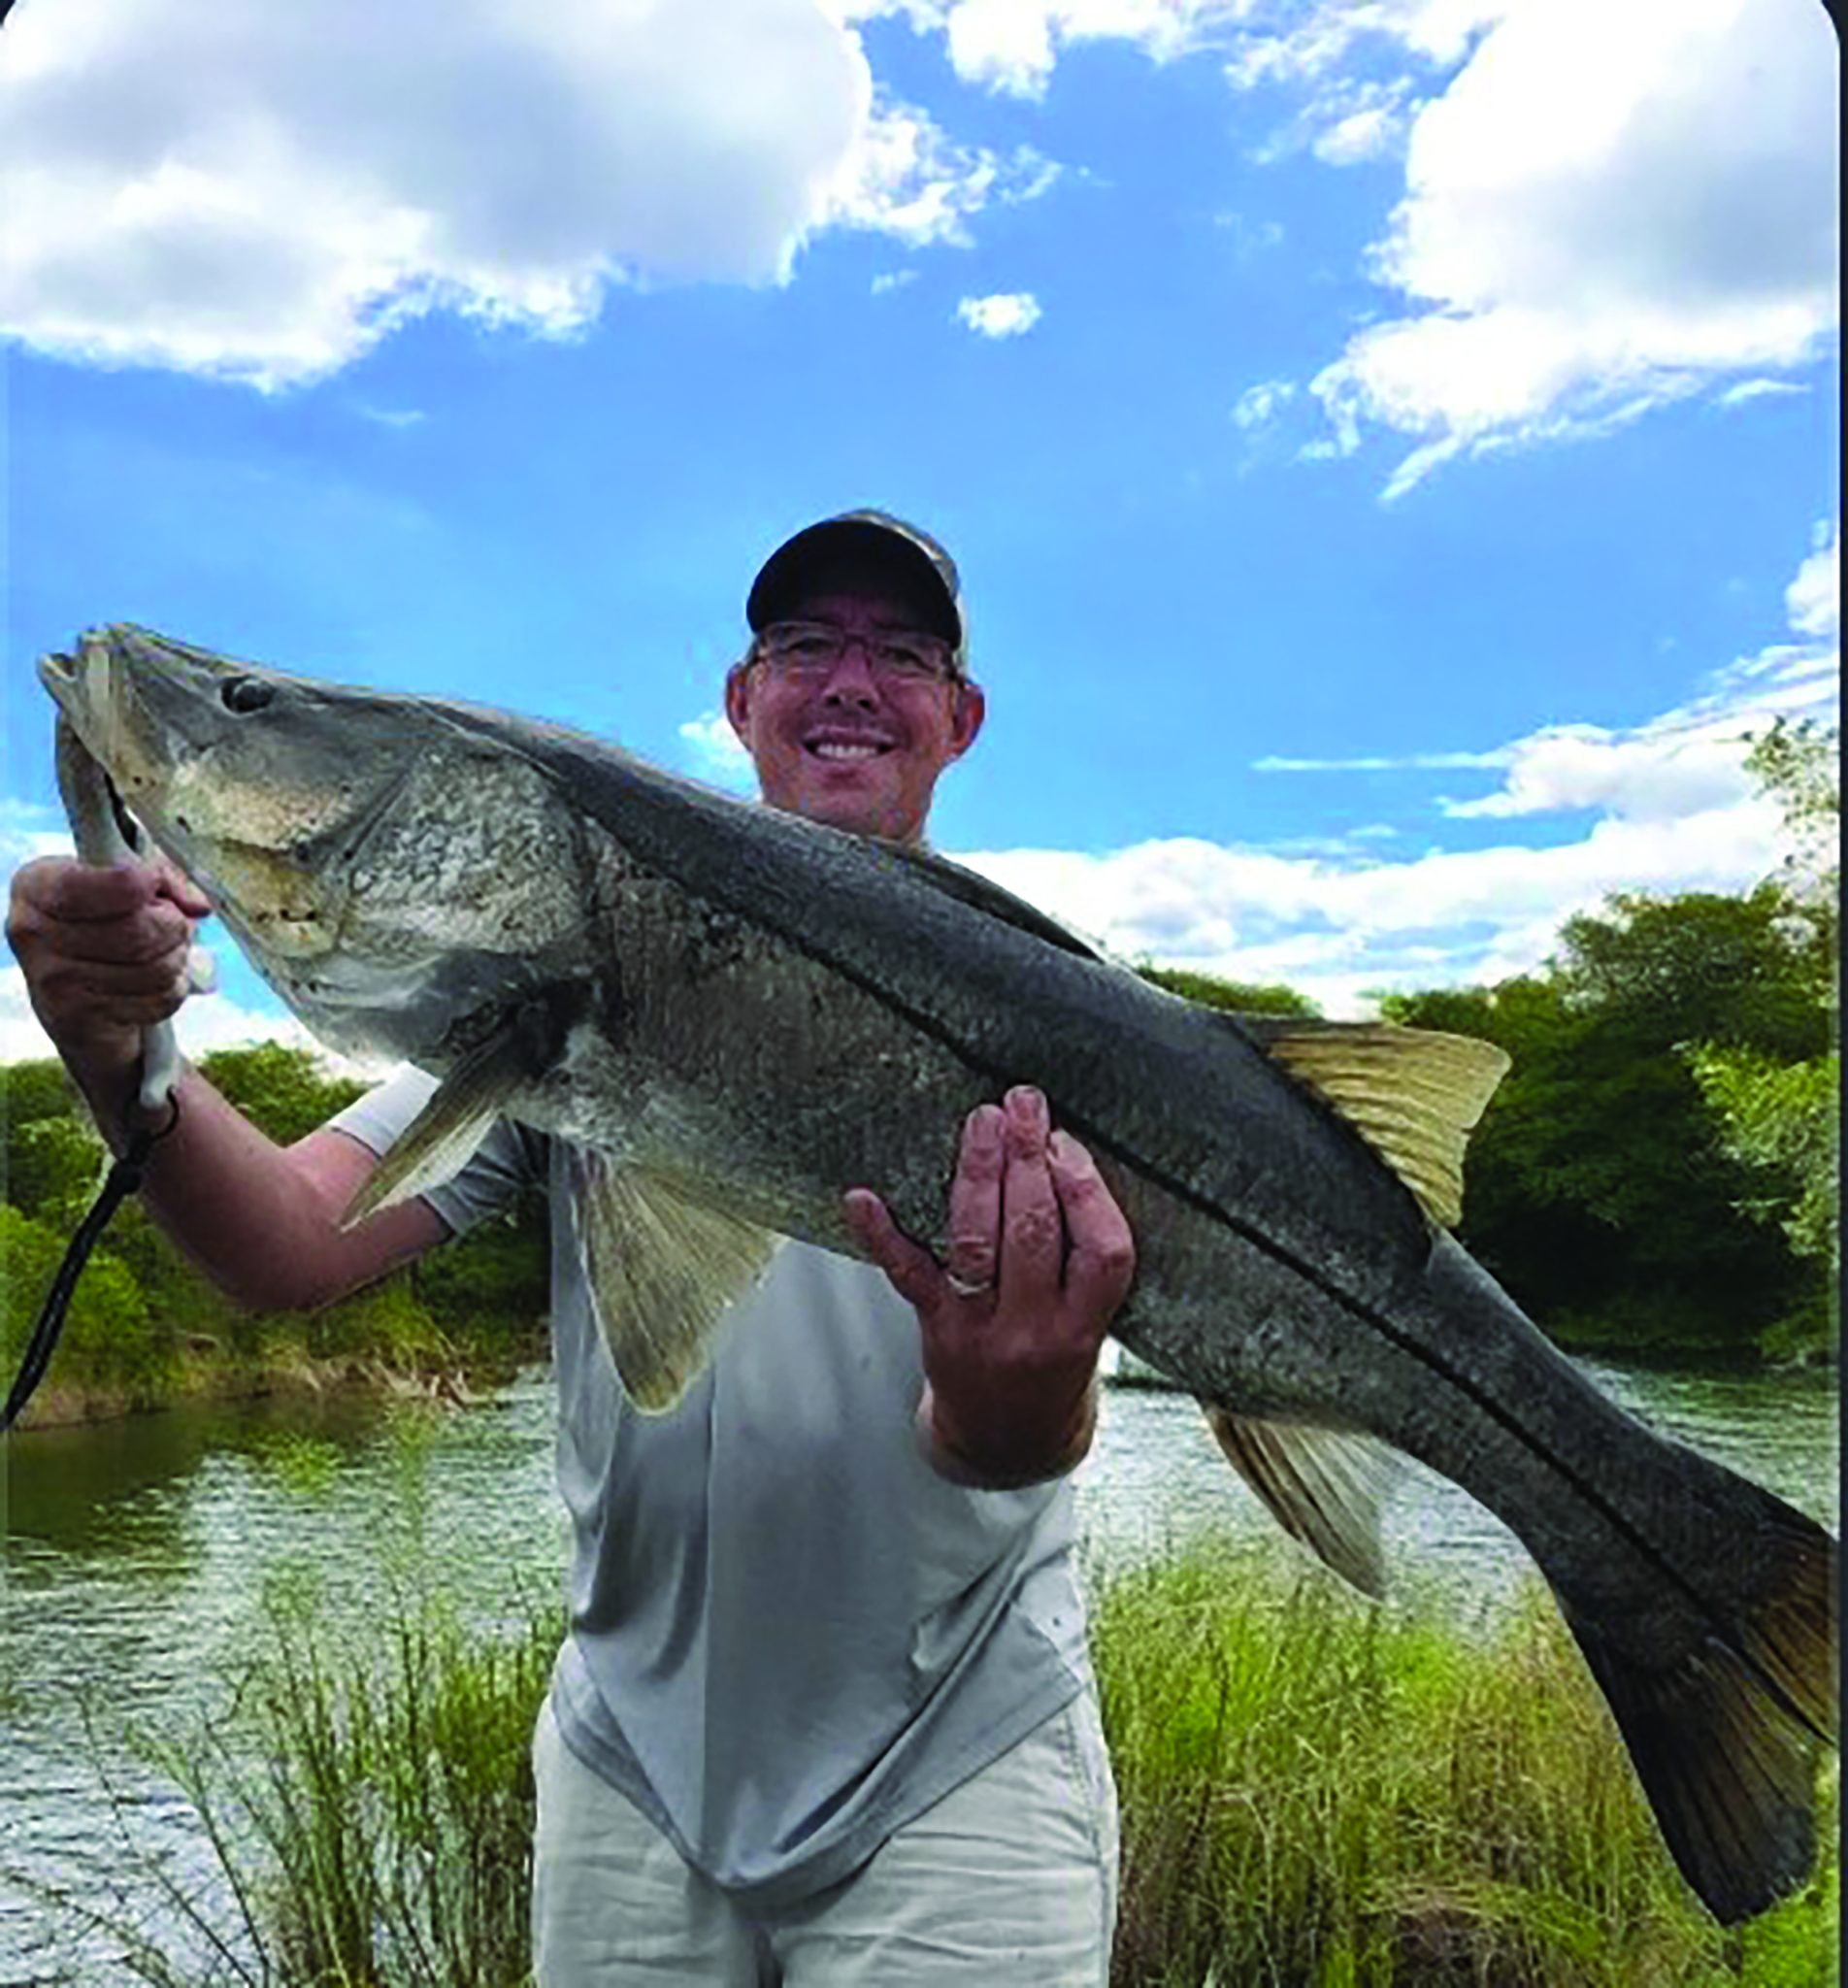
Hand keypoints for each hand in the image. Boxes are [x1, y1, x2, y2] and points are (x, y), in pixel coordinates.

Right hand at [6, 855, 211, 1083]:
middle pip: (139, 931)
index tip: (152, 885)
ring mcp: (53, 979)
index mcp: (38, 884)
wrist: (72, 998)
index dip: (144, 884)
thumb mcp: (126, 885)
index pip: (112, 883)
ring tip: (167, 953)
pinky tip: (155, 983)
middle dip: (174, 928)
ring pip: (154, 969)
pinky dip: (172, 991)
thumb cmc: (103, 926)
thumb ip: (164, 878)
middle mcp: (34, 930)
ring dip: (177, 960)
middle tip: (174, 925)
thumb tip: (198, 907)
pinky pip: (157, 1002)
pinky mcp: (77, 1018)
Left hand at [843, 1084, 1134, 1486]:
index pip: (1103, 1253)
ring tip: (982, 1123)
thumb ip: (1084, 1260)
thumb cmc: (1057, 1367)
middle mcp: (1034, 1330)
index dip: (1086, 1192)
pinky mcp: (934, 1328)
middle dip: (1028, 1159)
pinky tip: (862, 1198)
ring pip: (976, 1243)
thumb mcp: (1094, 1325)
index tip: (1067, 1143)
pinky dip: (881, 1234)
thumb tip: (1064, 1157)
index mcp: (1085, 1327)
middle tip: (1023, 1103)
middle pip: (1034, 1234)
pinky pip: (906, 1275)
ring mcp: (979, 1330)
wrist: (1007, 1445)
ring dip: (977, 1175)